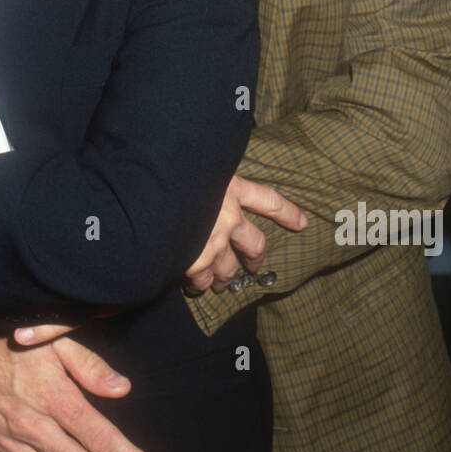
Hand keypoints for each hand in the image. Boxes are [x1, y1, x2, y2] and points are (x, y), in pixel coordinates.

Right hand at [183, 173, 306, 294]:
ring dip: (224, 280)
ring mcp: (212, 243)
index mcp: (229, 188)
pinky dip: (196, 285)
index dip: (286, 212)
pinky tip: (191, 287)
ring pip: (227, 270)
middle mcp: (227, 218)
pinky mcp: (193, 262)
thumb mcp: (194, 165)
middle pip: (253, 246)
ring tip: (220, 286)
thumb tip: (199, 178)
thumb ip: (204, 178)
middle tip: (252, 268)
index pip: (267, 200)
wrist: (148, 192)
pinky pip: (200, 282)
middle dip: (254, 260)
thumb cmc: (171, 171)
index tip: (302, 223)